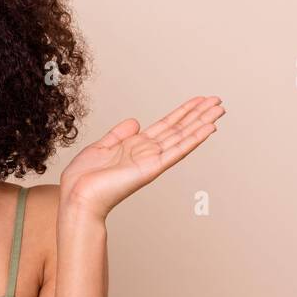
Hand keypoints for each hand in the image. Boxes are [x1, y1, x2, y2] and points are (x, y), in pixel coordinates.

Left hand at [59, 95, 224, 219]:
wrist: (77, 196)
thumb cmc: (84, 178)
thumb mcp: (101, 147)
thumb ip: (119, 134)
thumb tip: (135, 121)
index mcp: (136, 146)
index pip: (166, 125)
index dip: (183, 112)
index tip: (199, 101)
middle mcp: (147, 153)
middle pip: (179, 128)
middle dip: (199, 114)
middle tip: (218, 101)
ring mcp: (151, 160)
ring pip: (183, 137)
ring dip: (202, 123)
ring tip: (219, 109)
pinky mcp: (151, 168)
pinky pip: (177, 151)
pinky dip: (194, 139)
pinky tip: (209, 129)